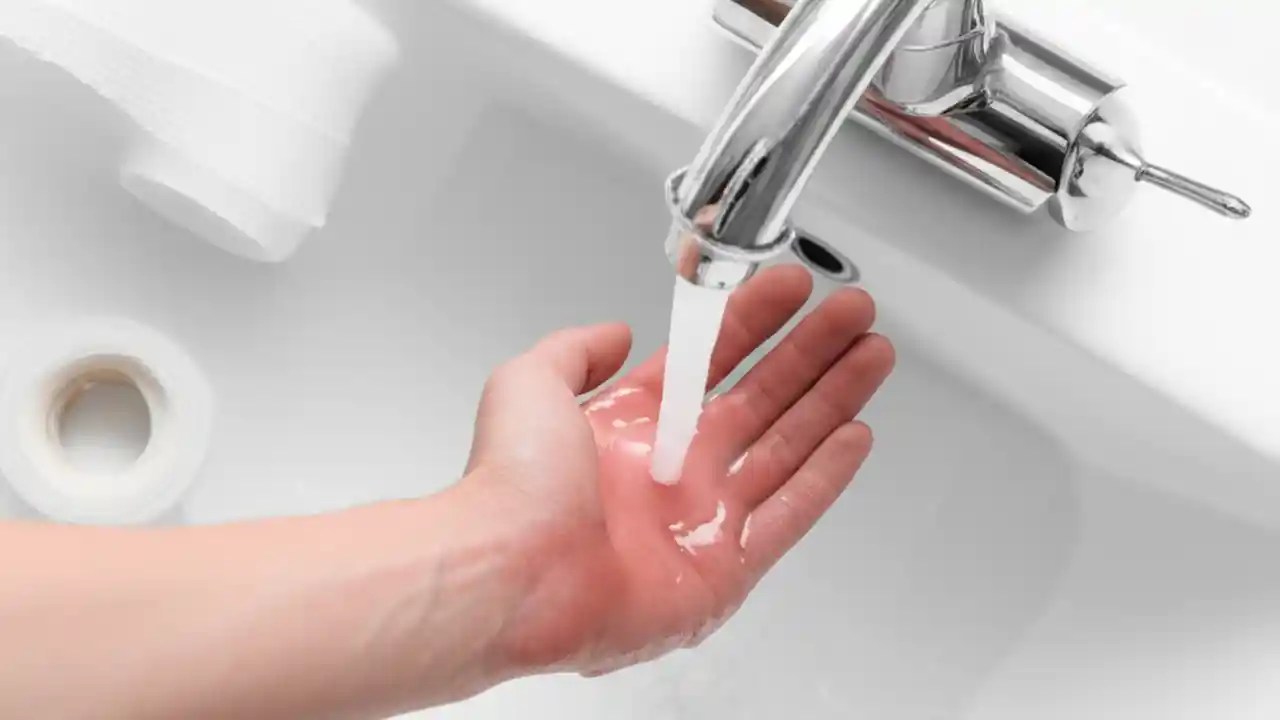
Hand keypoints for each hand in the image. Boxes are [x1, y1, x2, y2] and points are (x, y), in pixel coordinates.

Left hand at [464, 266, 894, 675]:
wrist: (511, 572)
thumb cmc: (511, 486)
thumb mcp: (529, 383)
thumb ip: (575, 350)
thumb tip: (614, 333)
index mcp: (631, 426)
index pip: (711, 362)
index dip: (754, 323)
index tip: (790, 289)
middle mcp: (672, 468)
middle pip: (762, 397)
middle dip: (810, 352)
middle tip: (851, 314)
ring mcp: (702, 516)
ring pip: (787, 445)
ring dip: (832, 399)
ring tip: (871, 355)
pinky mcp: (725, 566)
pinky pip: (790, 513)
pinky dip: (826, 475)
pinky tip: (855, 434)